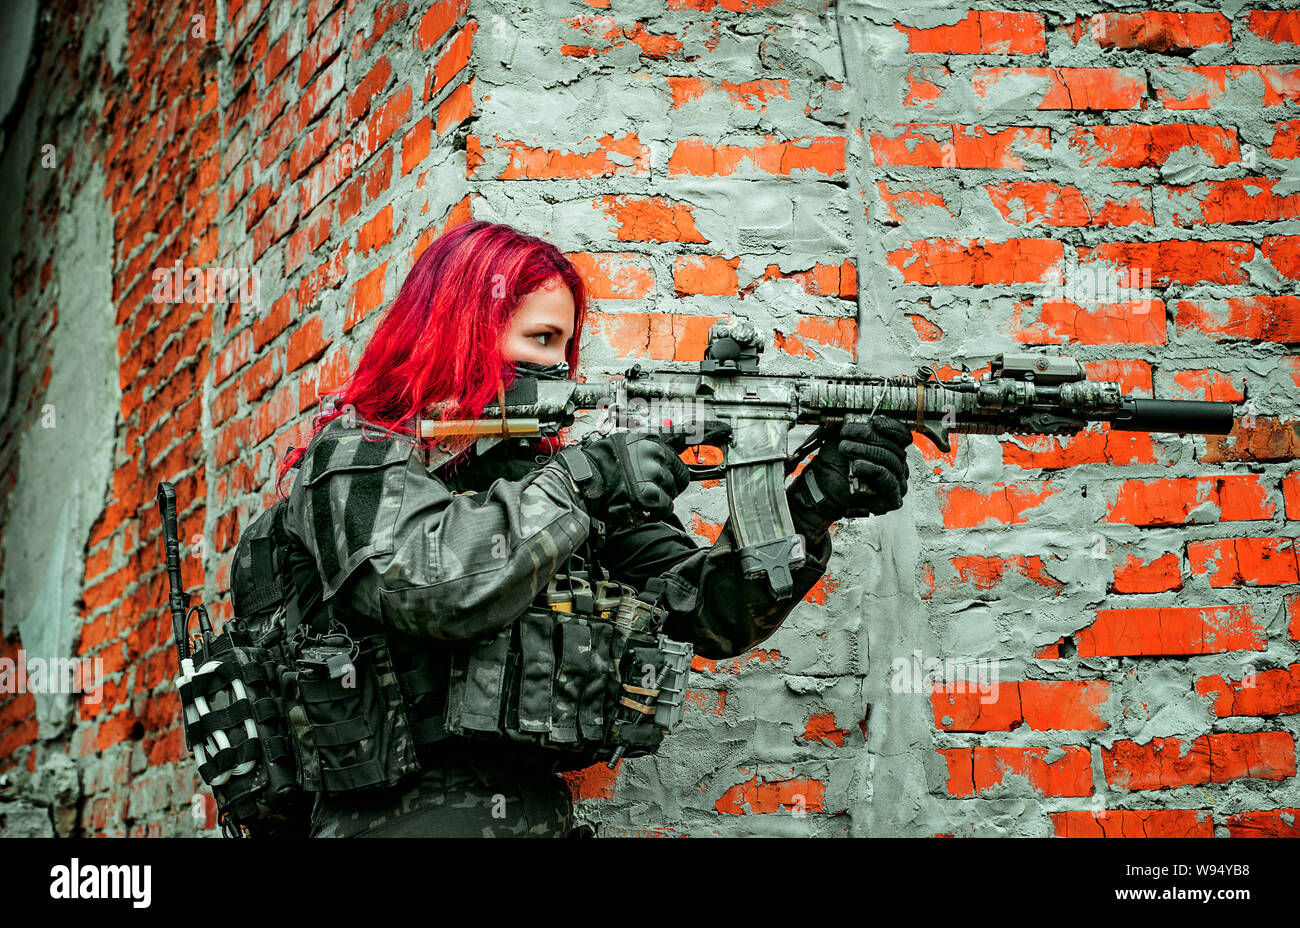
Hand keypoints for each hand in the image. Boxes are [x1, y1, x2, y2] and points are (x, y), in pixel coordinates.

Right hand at [554, 430, 691, 521]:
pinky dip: (657, 511)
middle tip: (657, 491)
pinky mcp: (649, 495)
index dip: (669, 469)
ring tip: (644, 500)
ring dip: (662, 498)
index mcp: (647, 440)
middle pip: (678, 473)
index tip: (666, 475)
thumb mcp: (620, 444)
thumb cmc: (594, 464)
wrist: (581, 480)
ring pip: (672, 491)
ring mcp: (653, 474)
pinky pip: (666, 506)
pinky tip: (644, 509)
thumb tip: (654, 453)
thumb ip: (640, 448)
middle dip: (670, 484)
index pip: (673, 455)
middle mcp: (653, 454)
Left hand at [793, 418, 912, 520]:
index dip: (890, 427)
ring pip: (889, 461)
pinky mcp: (892, 499)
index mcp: (891, 450)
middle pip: (894, 447)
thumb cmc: (835, 466)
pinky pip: (888, 480)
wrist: (822, 489)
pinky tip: (857, 465)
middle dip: (868, 437)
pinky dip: (872, 469)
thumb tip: (860, 414)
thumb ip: (855, 426)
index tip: (873, 422)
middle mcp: (898, 466)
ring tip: (845, 448)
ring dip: (865, 451)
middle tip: (846, 435)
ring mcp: (897, 483)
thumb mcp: (843, 438)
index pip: (902, 435)